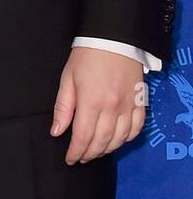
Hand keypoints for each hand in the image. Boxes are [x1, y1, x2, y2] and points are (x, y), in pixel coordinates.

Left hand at [51, 47, 145, 163]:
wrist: (114, 39)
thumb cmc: (86, 57)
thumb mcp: (67, 79)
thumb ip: (63, 108)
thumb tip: (57, 132)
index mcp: (91, 102)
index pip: (83, 136)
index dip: (76, 151)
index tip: (70, 159)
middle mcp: (112, 107)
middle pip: (102, 141)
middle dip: (90, 153)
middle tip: (81, 158)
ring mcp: (129, 106)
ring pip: (120, 138)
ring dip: (107, 149)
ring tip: (96, 151)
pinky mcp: (140, 102)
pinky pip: (137, 128)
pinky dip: (127, 138)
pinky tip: (117, 140)